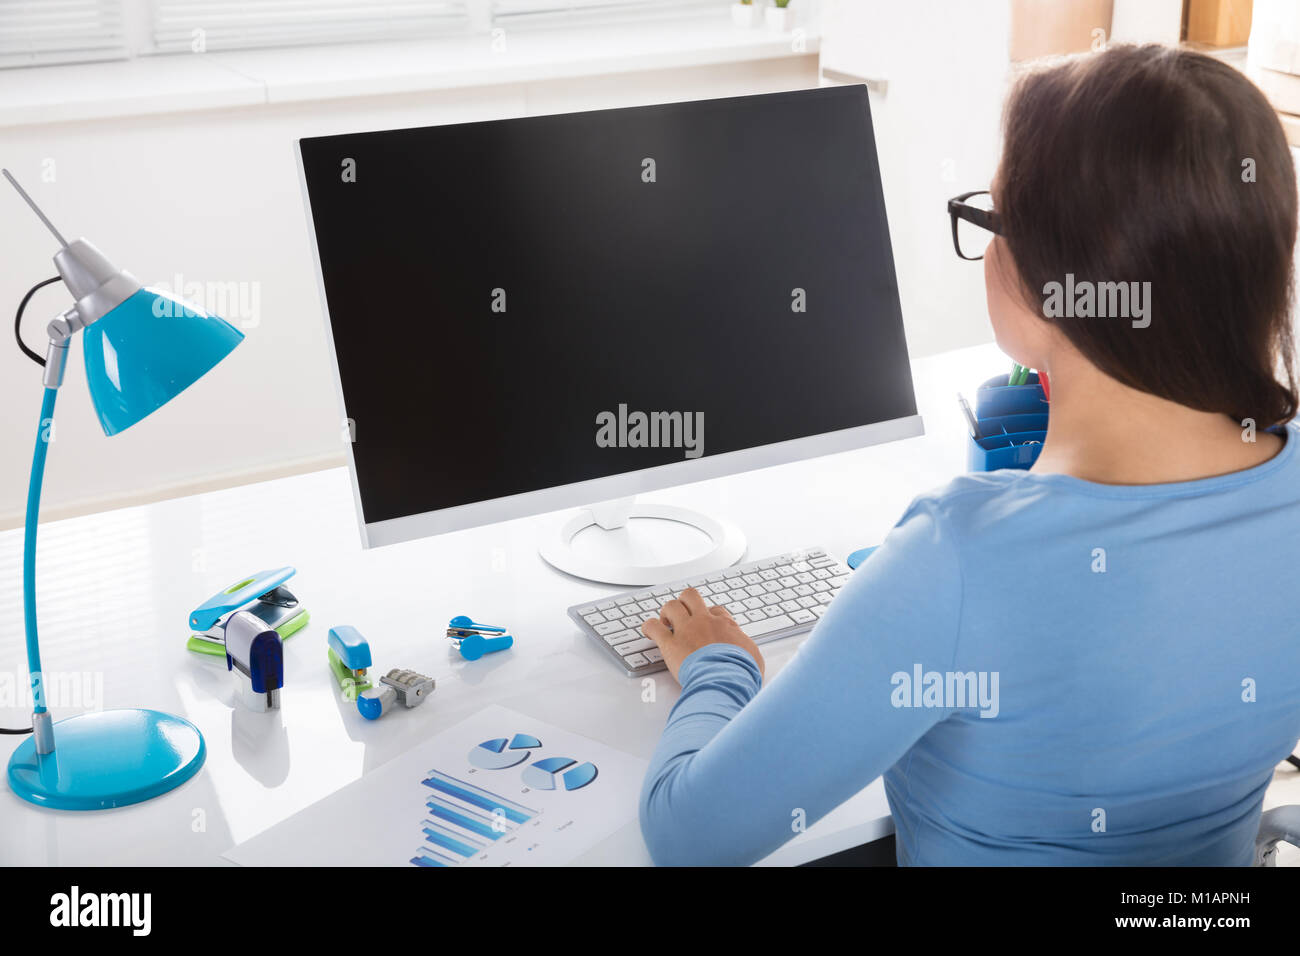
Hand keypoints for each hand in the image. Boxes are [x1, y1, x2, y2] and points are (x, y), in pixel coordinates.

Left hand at [642, 587, 764, 682]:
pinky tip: (648, 631)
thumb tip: (747, 655)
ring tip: (665, 623)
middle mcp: (704, 622)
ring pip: (671, 606)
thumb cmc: (741, 673)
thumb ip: (747, 651)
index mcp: (725, 625)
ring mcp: (686, 630)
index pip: (715, 611)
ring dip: (666, 612)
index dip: (709, 616)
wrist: (726, 680)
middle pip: (691, 597)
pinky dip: (648, 627)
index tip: (707, 625)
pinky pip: (653, 626)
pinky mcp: (670, 644)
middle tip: (683, 615)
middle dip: (685, 603)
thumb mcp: (753, 658)